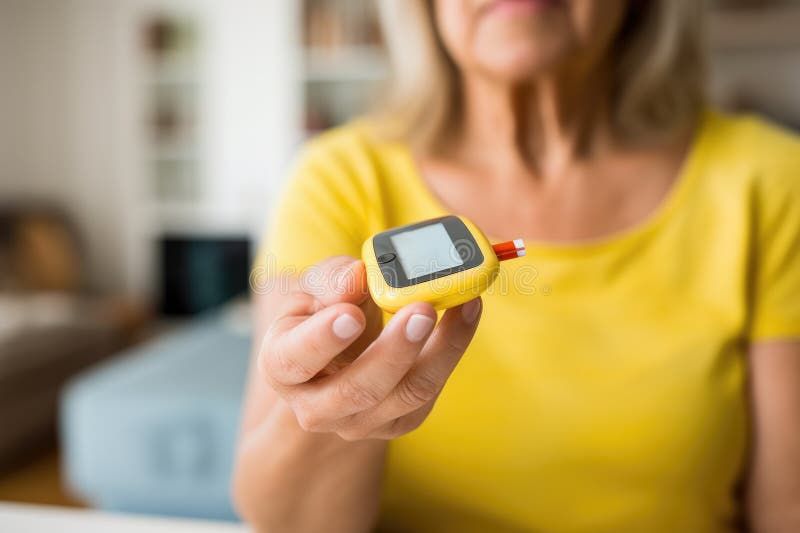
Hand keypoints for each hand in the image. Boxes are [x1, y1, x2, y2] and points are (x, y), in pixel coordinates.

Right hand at [258, 255, 481, 440]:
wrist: (338, 356)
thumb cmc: (322, 313)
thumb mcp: (315, 288)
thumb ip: (332, 280)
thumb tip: (355, 279)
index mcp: (282, 365)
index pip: (295, 358)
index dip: (323, 338)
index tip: (353, 314)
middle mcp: (315, 406)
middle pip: (358, 389)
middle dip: (395, 350)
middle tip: (422, 309)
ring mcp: (359, 422)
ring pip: (406, 395)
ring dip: (440, 349)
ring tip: (462, 304)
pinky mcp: (398, 422)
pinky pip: (430, 392)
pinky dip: (453, 350)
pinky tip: (467, 312)